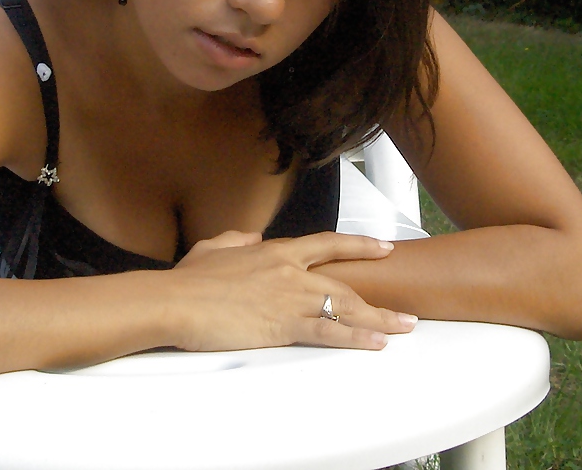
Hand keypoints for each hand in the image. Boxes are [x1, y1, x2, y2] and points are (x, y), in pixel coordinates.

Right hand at [169, 230, 416, 351]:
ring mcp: (290, 298)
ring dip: (379, 320)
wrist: (176, 301)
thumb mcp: (213, 248)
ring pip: (345, 308)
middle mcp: (290, 271)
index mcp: (275, 251)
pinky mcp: (284, 326)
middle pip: (346, 282)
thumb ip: (237, 240)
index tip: (382, 248)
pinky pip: (330, 332)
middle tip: (405, 307)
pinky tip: (376, 343)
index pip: (327, 244)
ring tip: (403, 327)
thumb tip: (251, 237)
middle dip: (380, 296)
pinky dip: (356, 338)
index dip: (359, 246)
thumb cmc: (189, 280)